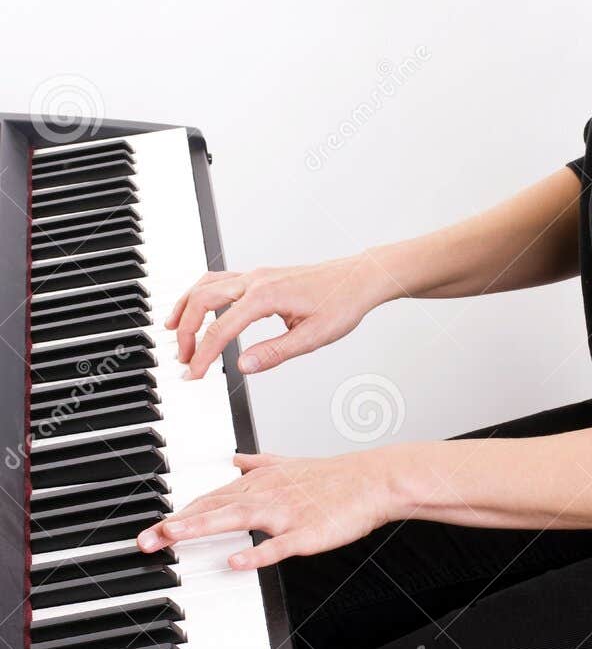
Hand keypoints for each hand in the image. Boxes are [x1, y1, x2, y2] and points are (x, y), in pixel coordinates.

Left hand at [136, 448, 404, 569]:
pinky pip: (278, 545)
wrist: (372, 480)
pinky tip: (235, 561)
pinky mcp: (306, 532)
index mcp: (259, 483)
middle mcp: (265, 495)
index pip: (209, 499)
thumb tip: (237, 459)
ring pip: (236, 519)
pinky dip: (256, 552)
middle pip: (212, 508)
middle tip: (146, 538)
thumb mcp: (289, 464)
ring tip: (172, 535)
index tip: (152, 529)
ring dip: (202, 526)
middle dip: (177, 523)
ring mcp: (285, 513)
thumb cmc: (333, 477)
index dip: (179, 513)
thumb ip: (259, 463)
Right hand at [167, 253, 390, 380]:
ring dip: (186, 307)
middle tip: (183, 359)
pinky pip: (219, 280)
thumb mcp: (313, 336)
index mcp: (266, 296)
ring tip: (174, 331)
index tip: (194, 373)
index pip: (221, 328)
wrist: (359, 278)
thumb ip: (276, 352)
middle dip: (186, 331)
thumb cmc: (342, 302)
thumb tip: (244, 366)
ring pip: (206, 284)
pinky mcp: (260, 276)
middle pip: (202, 300)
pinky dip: (201, 295)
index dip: (203, 354)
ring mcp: (256, 275)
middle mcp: (256, 280)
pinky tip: (198, 308)